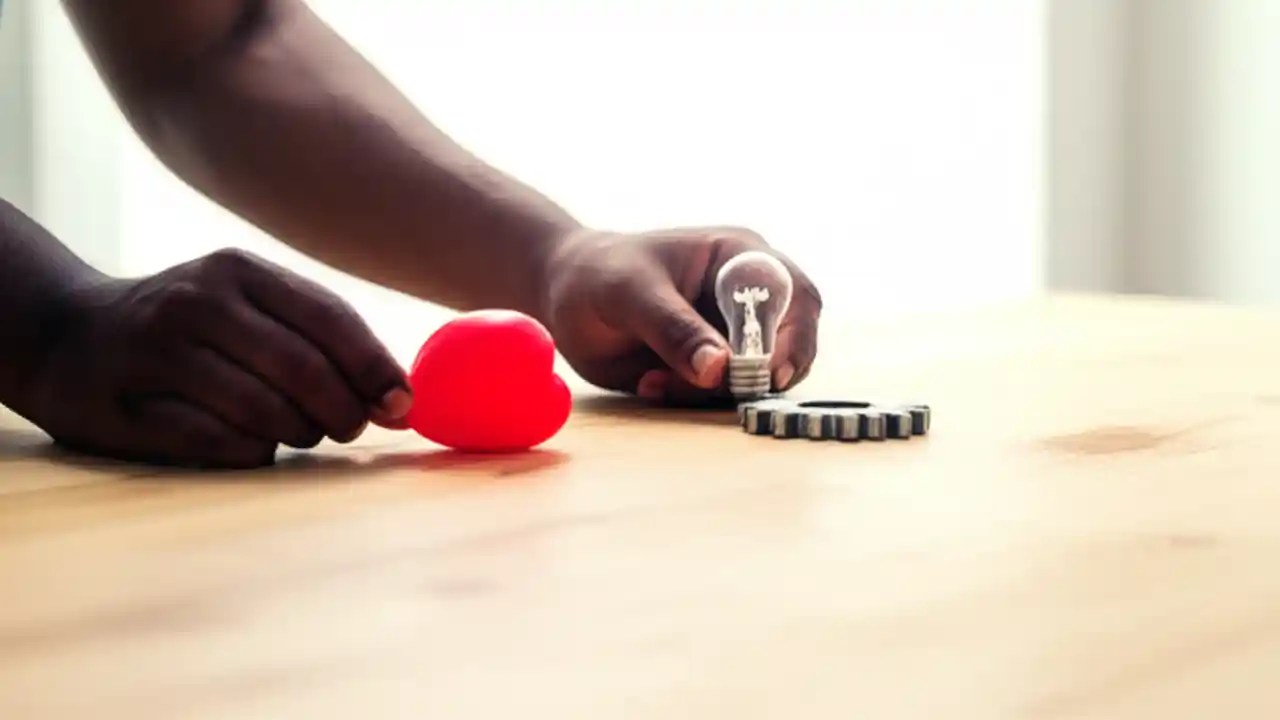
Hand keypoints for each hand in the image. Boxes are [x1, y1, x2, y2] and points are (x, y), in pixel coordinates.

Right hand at [20, 249, 411, 467]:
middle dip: (344, 411)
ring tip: (299, 430)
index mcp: (238, 270)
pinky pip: (220, 443)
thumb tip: (397, 395)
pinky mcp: (127, 406)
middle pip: (303, 370)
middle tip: (351, 429)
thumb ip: (315, 337)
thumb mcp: (245, 303)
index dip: (375, 367)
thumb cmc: (189, 327)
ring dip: (299, 432)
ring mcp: (157, 353)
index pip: (330, 318)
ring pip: (265, 412)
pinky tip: (254, 443)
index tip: (403, 406)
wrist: (67, 335)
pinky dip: (253, 451)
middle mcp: (196, 303)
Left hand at [542, 227, 821, 403]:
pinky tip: (648, 384)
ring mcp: (732, 335)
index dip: (793, 335)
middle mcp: (746, 297)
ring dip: (711, 392)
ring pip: (755, 378)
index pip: (792, 295)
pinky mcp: (713, 366)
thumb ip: (673, 328)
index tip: (766, 372)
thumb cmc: (599, 274)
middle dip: (755, 375)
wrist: (566, 295)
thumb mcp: (630, 293)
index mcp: (739, 257)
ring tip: (653, 381)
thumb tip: (718, 369)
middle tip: (712, 390)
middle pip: (789, 343)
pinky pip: (722, 396)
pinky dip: (691, 400)